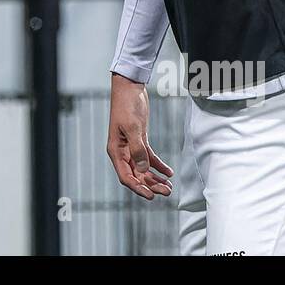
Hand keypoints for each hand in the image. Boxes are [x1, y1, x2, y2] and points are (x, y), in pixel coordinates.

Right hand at [107, 73, 173, 200]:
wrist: (129, 89)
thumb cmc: (127, 106)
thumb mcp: (133, 128)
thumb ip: (138, 150)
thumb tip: (142, 170)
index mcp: (115, 151)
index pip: (126, 176)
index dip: (138, 188)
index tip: (151, 196)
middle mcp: (122, 151)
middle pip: (136, 175)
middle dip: (151, 185)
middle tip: (166, 192)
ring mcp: (131, 146)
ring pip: (143, 169)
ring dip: (155, 178)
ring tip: (169, 187)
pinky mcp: (140, 140)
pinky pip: (149, 158)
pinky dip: (159, 166)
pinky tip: (169, 172)